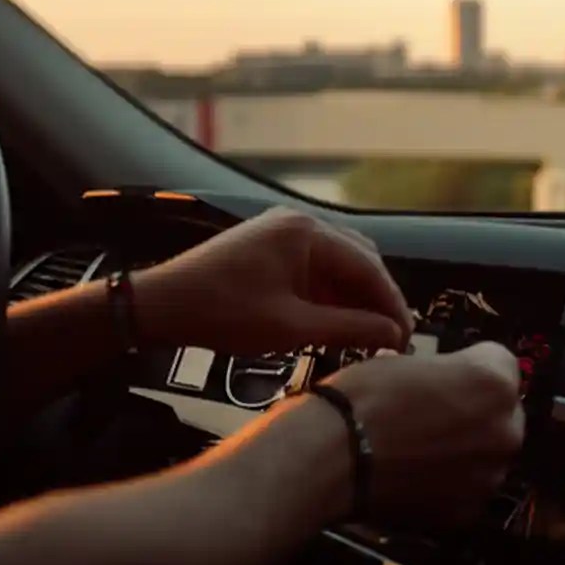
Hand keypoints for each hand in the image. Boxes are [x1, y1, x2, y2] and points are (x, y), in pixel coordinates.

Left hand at [133, 208, 413, 354]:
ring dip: (356, 300)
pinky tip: (338, 324)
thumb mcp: (290, 327)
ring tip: (368, 338)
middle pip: (361, 261)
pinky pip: (318, 270)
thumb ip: (348, 329)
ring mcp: (286, 233)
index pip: (369, 267)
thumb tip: (393, 336)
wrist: (160, 305)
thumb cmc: (220, 313)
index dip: (392, 305)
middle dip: (378, 301)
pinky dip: (332, 297)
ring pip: (341, 267)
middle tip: (392, 341)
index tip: (405, 339)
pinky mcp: (273, 249)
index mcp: (307, 232)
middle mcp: (301, 223)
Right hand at [325, 341, 524, 526]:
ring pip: (487, 455)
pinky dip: (449, 486)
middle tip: (434, 414)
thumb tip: (443, 383)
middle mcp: (506, 430)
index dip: (471, 365)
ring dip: (466, 451)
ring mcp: (490, 476)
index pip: (501, 363)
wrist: (332, 457)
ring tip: (421, 450)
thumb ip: (446, 373)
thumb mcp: (410, 361)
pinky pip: (467, 491)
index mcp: (494, 382)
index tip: (447, 373)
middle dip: (476, 412)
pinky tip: (415, 477)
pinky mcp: (467, 512)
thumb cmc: (365, 397)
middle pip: (502, 413)